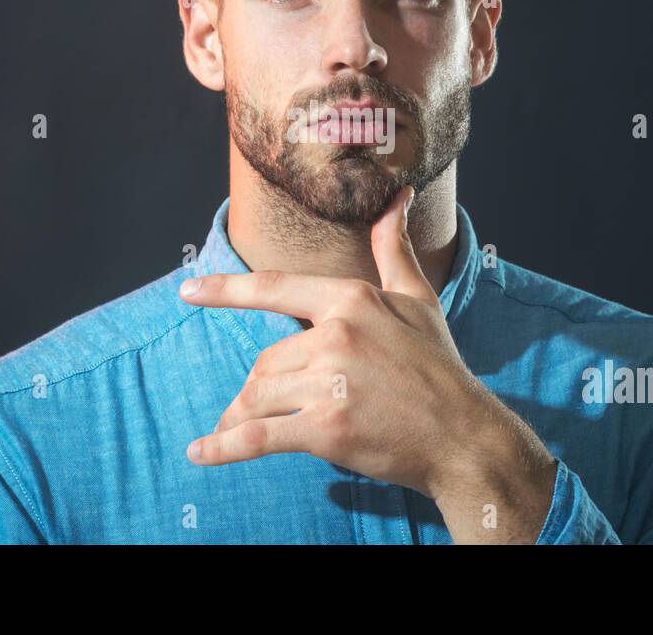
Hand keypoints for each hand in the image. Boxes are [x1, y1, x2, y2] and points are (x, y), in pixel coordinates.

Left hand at [178, 185, 498, 500]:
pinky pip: (258, 437)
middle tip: (258, 407)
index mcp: (351, 300)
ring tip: (232, 429)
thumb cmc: (438, 367)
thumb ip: (393, 249)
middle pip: (266, 358)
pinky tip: (200, 453)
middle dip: (259, 385)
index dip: (225, 289)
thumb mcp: (418, 300)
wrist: (464, 437)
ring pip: (258, 396)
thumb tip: (398, 198)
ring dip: (239, 415)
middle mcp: (337, 336)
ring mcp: (330, 384)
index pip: (274, 287)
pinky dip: (223, 448)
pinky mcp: (326, 430)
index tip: (188, 290)